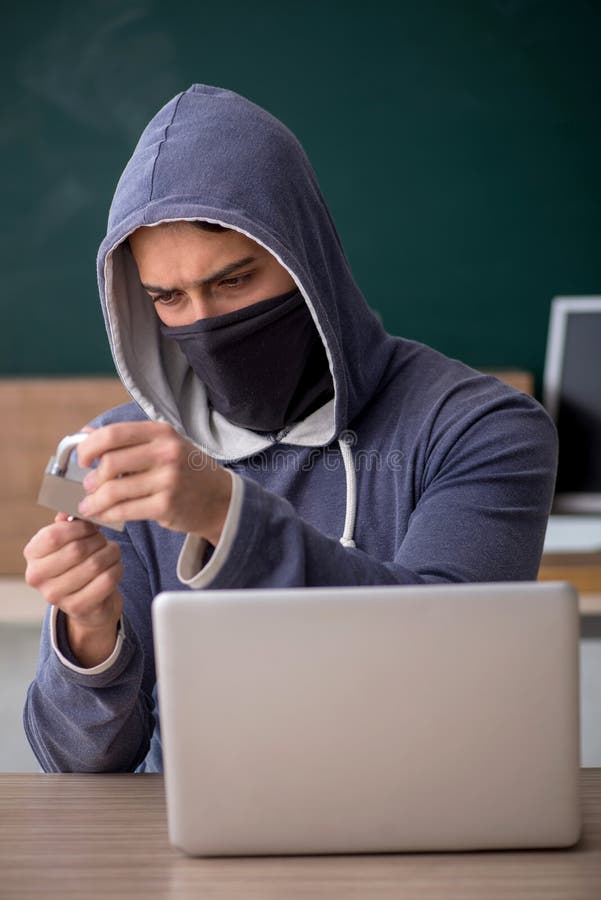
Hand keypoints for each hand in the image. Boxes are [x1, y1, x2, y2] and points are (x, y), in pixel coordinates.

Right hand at [23, 514, 122, 665]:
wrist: (88, 603)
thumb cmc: (77, 564)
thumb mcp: (69, 541)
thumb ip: (70, 523)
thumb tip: (71, 509)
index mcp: (33, 554)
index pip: (54, 536)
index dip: (79, 528)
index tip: (91, 526)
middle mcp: (38, 577)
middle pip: (77, 550)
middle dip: (98, 540)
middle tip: (103, 539)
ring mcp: (55, 595)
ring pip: (95, 564)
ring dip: (111, 553)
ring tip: (112, 551)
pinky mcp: (77, 608)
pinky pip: (107, 580)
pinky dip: (116, 569)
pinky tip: (114, 567)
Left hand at [76, 422, 231, 543]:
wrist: (220, 499)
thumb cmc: (186, 471)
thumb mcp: (163, 445)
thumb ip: (126, 440)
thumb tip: (85, 434)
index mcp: (161, 432)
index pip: (113, 433)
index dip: (89, 446)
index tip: (83, 459)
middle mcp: (166, 453)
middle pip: (110, 463)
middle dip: (92, 478)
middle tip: (89, 486)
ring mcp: (168, 480)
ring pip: (114, 490)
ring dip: (95, 500)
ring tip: (90, 505)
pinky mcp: (166, 505)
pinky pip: (125, 511)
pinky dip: (108, 514)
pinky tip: (104, 515)